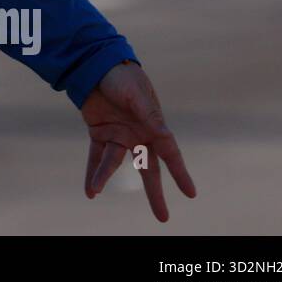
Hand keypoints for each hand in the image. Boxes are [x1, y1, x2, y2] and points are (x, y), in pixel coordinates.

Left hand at [79, 61, 196, 221]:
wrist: (98, 64)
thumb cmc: (123, 78)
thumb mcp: (138, 96)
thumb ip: (149, 117)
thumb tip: (165, 137)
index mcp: (153, 125)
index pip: (170, 153)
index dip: (180, 173)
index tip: (191, 193)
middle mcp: (138, 135)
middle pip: (148, 168)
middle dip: (155, 192)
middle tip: (162, 217)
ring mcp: (119, 135)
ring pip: (114, 163)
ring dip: (104, 176)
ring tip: (95, 191)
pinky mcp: (100, 133)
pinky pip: (96, 156)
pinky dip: (92, 172)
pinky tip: (91, 190)